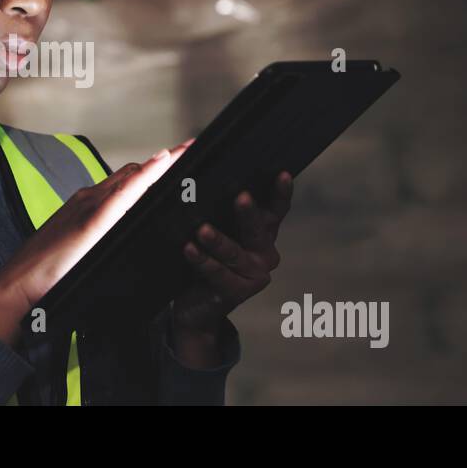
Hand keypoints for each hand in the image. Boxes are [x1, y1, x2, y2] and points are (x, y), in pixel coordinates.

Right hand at [0, 140, 192, 347]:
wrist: (16, 286)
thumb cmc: (44, 277)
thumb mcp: (80, 255)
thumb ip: (98, 244)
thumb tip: (116, 246)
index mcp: (85, 208)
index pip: (125, 182)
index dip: (151, 171)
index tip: (174, 159)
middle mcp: (88, 200)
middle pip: (132, 174)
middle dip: (164, 163)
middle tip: (192, 151)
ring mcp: (89, 206)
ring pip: (132, 176)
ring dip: (163, 164)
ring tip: (189, 150)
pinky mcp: (92, 219)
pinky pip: (126, 190)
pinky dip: (147, 174)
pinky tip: (164, 163)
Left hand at [169, 171, 293, 367]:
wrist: (194, 303)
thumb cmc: (202, 253)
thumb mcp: (207, 223)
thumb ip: (207, 200)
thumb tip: (185, 164)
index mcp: (262, 229)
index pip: (275, 208)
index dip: (280, 192)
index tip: (281, 174)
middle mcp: (264, 250)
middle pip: (259, 227)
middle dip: (248, 212)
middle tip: (240, 196)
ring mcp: (254, 272)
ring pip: (234, 252)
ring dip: (218, 240)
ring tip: (202, 230)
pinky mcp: (238, 291)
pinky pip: (219, 273)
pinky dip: (203, 261)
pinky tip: (189, 249)